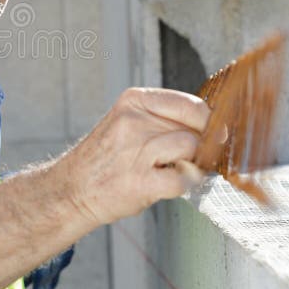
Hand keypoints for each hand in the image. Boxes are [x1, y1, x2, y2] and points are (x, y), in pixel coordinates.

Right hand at [60, 87, 209, 226]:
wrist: (73, 188)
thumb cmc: (107, 158)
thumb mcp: (129, 122)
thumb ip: (165, 119)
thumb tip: (215, 127)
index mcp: (133, 100)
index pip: (191, 105)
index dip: (209, 123)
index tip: (212, 135)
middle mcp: (133, 121)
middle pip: (195, 128)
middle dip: (201, 145)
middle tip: (189, 157)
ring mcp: (135, 150)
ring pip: (191, 149)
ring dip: (192, 164)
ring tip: (173, 169)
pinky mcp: (140, 181)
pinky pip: (184, 179)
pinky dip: (183, 185)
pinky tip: (167, 183)